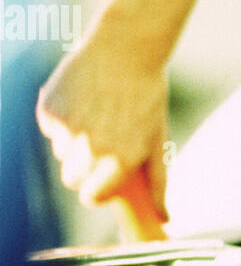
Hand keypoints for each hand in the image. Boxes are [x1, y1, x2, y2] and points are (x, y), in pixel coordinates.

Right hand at [36, 32, 169, 216]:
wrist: (126, 47)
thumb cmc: (146, 94)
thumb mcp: (157, 139)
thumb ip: (158, 182)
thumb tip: (164, 218)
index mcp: (120, 160)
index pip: (91, 197)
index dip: (96, 190)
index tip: (101, 182)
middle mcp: (92, 148)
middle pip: (72, 178)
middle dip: (84, 166)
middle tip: (101, 140)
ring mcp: (68, 129)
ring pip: (61, 153)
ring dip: (73, 141)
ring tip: (95, 113)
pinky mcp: (50, 110)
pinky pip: (50, 127)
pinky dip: (61, 118)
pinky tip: (81, 98)